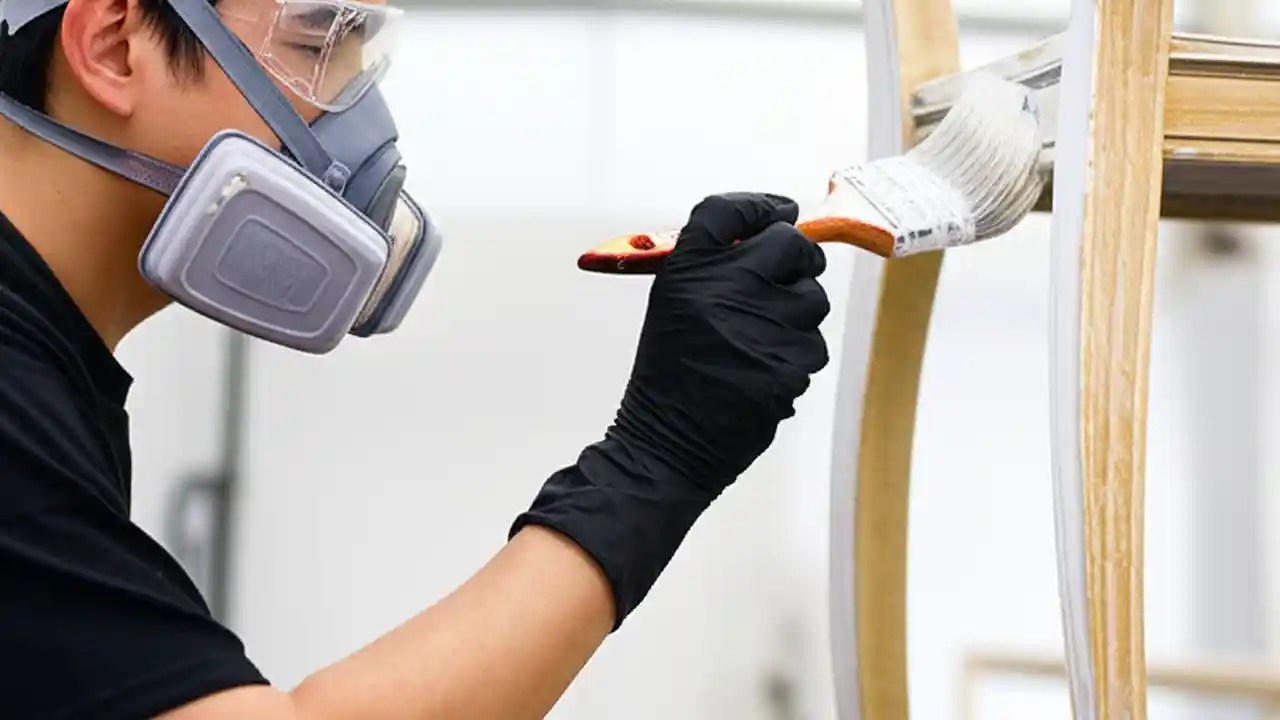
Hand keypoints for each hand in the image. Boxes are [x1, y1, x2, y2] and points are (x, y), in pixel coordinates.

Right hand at [511, 192, 829, 627]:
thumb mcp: (674, 307)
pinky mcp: (786, 367)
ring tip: (761, 341)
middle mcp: (721, 291)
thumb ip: (716, 269)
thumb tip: (777, 232)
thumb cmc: (670, 375)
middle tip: (788, 275)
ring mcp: (758, 328)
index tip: (779, 210)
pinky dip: (796, 357)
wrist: (663, 447)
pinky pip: (813, 345)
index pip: (725, 212)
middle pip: (788, 244)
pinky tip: (763, 372)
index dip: (759, 206)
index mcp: (684, 274)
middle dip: (797, 259)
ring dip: (797, 316)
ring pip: (812, 299)